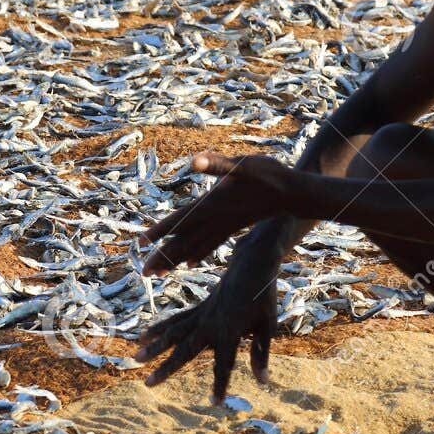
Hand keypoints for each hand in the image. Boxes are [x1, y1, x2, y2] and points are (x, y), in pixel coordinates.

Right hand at [135, 240, 279, 399]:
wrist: (252, 265)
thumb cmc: (262, 298)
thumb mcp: (267, 326)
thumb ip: (261, 354)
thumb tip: (262, 381)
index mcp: (230, 332)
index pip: (224, 365)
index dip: (220, 385)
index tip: (214, 403)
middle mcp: (210, 325)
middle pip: (184, 351)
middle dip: (166, 369)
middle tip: (147, 384)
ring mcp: (201, 315)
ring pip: (173, 334)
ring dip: (154, 347)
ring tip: (136, 359)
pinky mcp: (198, 307)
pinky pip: (176, 320)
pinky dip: (159, 327)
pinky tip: (144, 334)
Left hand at [140, 153, 293, 275]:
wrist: (293, 193)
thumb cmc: (269, 175)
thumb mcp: (243, 164)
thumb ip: (218, 164)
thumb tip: (195, 160)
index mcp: (212, 205)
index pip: (181, 220)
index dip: (161, 230)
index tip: (140, 242)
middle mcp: (216, 220)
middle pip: (185, 241)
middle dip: (164, 256)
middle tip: (144, 273)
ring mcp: (224, 226)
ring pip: (196, 247)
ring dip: (176, 260)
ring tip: (158, 273)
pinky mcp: (232, 227)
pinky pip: (211, 245)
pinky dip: (198, 254)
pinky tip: (189, 264)